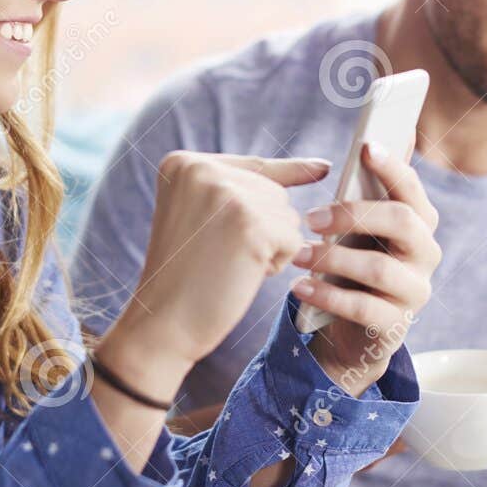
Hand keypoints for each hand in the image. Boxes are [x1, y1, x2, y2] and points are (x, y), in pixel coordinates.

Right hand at [100, 151, 329, 403]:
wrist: (163, 322)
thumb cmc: (186, 278)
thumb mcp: (204, 218)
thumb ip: (242, 190)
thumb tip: (319, 167)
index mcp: (184, 164)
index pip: (253, 165)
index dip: (288, 172)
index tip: (323, 168)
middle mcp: (202, 169)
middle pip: (274, 192)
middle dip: (264, 230)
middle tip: (221, 256)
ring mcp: (226, 193)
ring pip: (286, 216)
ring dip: (270, 247)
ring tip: (228, 265)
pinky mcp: (249, 222)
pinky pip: (293, 239)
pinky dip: (277, 263)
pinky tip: (243, 274)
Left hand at [294, 142, 439, 395]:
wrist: (353, 331)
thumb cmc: (353, 265)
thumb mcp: (358, 231)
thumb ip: (363, 195)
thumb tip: (370, 142)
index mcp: (419, 222)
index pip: (412, 189)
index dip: (392, 167)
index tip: (366, 147)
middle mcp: (426, 253)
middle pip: (402, 222)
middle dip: (354, 214)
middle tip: (310, 217)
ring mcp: (415, 291)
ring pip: (379, 268)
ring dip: (333, 258)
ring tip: (298, 255)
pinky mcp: (395, 324)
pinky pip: (363, 308)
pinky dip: (327, 296)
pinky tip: (300, 287)